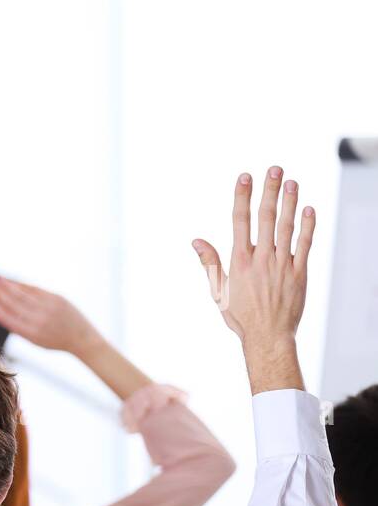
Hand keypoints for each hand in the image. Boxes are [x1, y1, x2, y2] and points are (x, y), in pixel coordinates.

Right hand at [0, 277, 99, 354]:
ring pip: (24, 294)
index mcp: (31, 333)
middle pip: (14, 303)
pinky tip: (14, 282)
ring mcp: (49, 308)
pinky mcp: (56, 299)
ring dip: (8, 285)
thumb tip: (2, 308)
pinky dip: (23, 285)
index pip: (6, 317)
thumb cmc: (55, 340)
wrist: (81, 339)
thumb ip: (19, 326)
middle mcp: (39, 320)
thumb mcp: (35, 340)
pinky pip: (35, 290)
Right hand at [192, 167, 313, 349]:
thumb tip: (197, 241)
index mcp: (239, 262)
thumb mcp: (219, 291)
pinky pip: (305, 244)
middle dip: (269, 191)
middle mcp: (261, 259)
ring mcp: (282, 264)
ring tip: (291, 182)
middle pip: (265, 218)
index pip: (240, 221)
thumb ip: (210, 263)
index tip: (245, 178)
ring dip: (289, 202)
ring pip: (286, 227)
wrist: (267, 336)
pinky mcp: (299, 272)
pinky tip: (308, 209)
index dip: (243, 197)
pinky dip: (308, 226)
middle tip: (275, 170)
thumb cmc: (240, 317)